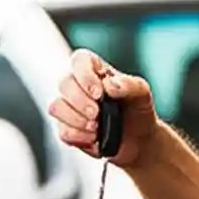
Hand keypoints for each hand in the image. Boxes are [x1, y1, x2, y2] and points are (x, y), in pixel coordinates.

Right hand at [49, 49, 158, 167]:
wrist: (138, 138)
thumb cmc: (137, 108)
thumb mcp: (142, 93)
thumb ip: (129, 85)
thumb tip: (109, 84)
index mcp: (95, 69)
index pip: (79, 60)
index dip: (84, 75)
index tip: (99, 93)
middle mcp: (78, 84)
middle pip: (64, 83)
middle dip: (80, 101)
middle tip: (96, 113)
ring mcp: (70, 106)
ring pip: (56, 107)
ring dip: (76, 119)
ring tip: (97, 128)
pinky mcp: (67, 127)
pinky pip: (62, 131)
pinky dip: (78, 136)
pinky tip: (94, 138)